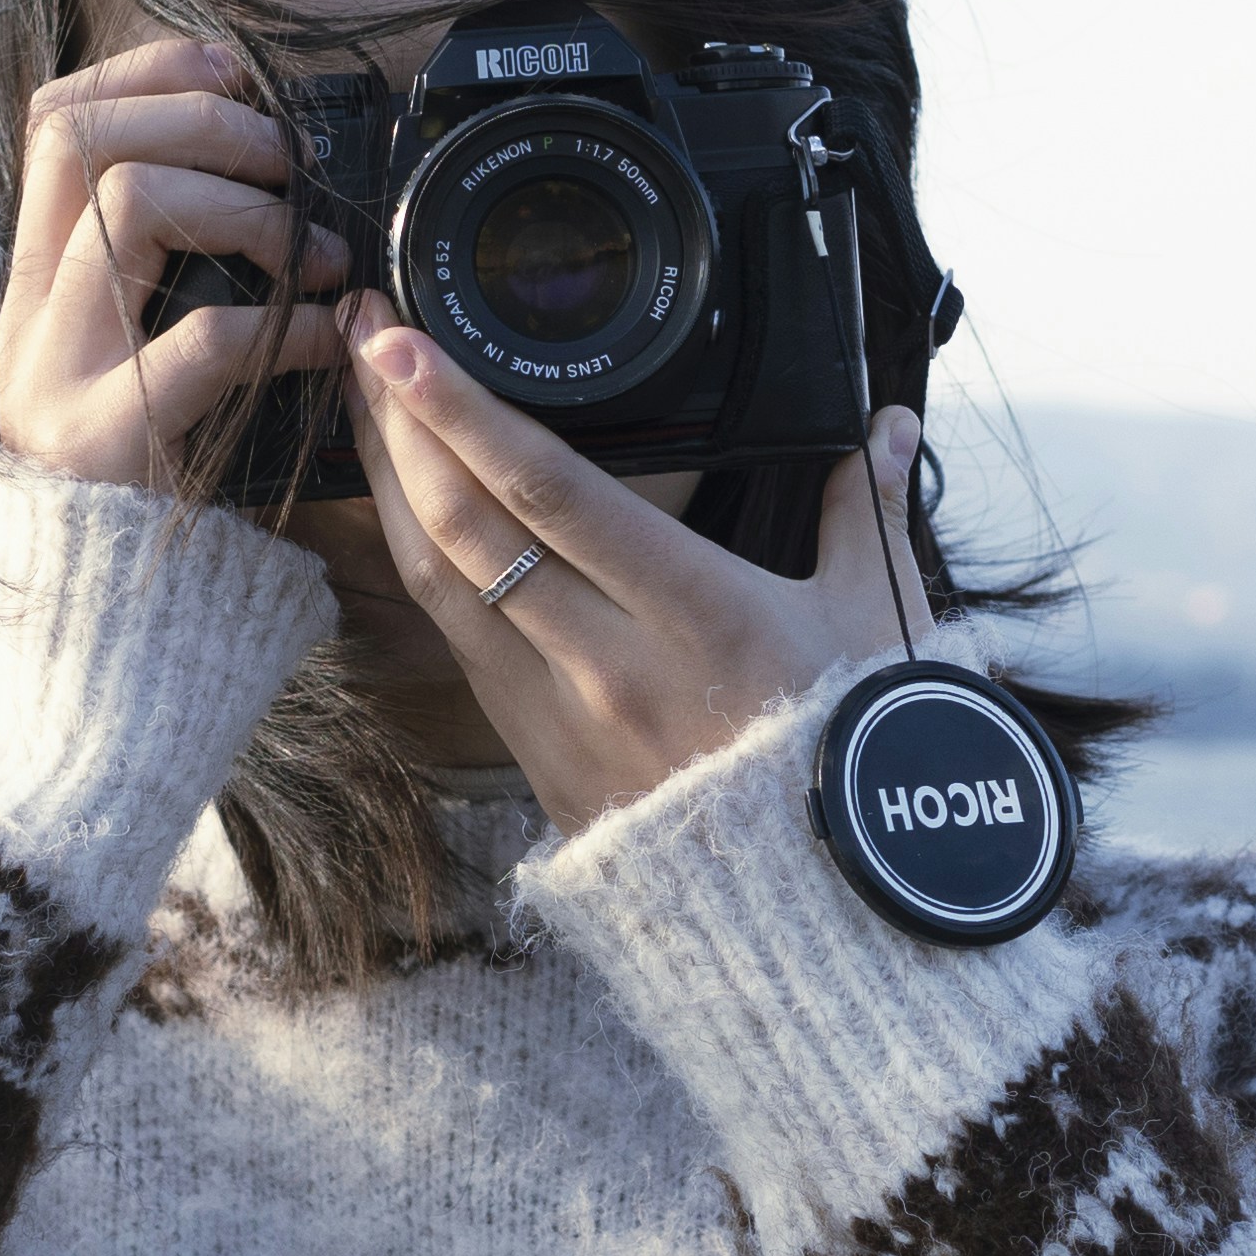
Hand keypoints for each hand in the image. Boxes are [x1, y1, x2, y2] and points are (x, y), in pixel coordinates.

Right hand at [0, 39, 354, 492]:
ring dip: (247, 209)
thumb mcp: (128, 352)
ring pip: (130, 205)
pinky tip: (327, 336)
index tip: (231, 75)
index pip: (55, 120)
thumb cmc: (142, 472)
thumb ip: (158, 269)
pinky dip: (287, 324)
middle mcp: (32, 311)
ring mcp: (59, 369)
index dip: (147, 72)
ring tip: (315, 255)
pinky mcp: (107, 435)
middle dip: (202, 120)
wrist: (95, 611)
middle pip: (83, 139)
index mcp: (37, 279)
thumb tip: (256, 159)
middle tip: (284, 163)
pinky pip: (204, 339)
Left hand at [338, 308, 946, 829]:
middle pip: (469, 524)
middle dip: (402, 421)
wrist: (821, 922)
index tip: (408, 345)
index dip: (467, 412)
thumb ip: (871, 512)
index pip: (552, 492)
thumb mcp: (884, 629)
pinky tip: (408, 510)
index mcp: (700, 613)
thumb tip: (891, 426)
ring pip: (442, 583)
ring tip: (364, 399)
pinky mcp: (538, 758)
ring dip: (392, 482)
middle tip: (364, 333)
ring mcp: (561, 716)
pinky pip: (461, 644)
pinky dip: (422, 563)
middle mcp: (611, 662)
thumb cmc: (855, 765)